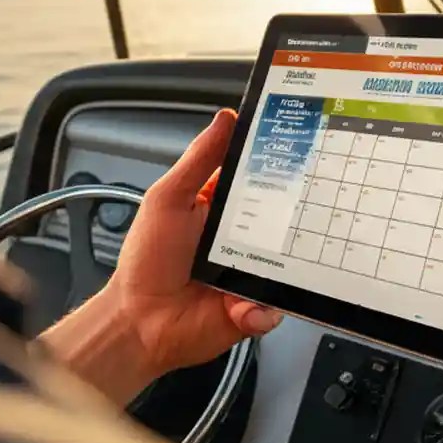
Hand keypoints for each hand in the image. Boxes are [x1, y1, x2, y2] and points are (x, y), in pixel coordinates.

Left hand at [111, 108, 282, 372]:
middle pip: (285, 220)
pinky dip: (264, 306)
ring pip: (291, 263)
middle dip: (297, 217)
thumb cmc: (147, 260)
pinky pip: (279, 304)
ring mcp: (253, 273)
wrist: (140, 323)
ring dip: (285, 267)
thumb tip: (226, 118)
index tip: (302, 150)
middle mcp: (244, 238)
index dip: (281, 166)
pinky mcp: (257, 305)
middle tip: (300, 213)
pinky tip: (242, 305)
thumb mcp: (168, 199)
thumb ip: (198, 160)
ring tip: (263, 269)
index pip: (261, 180)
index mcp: (223, 208)